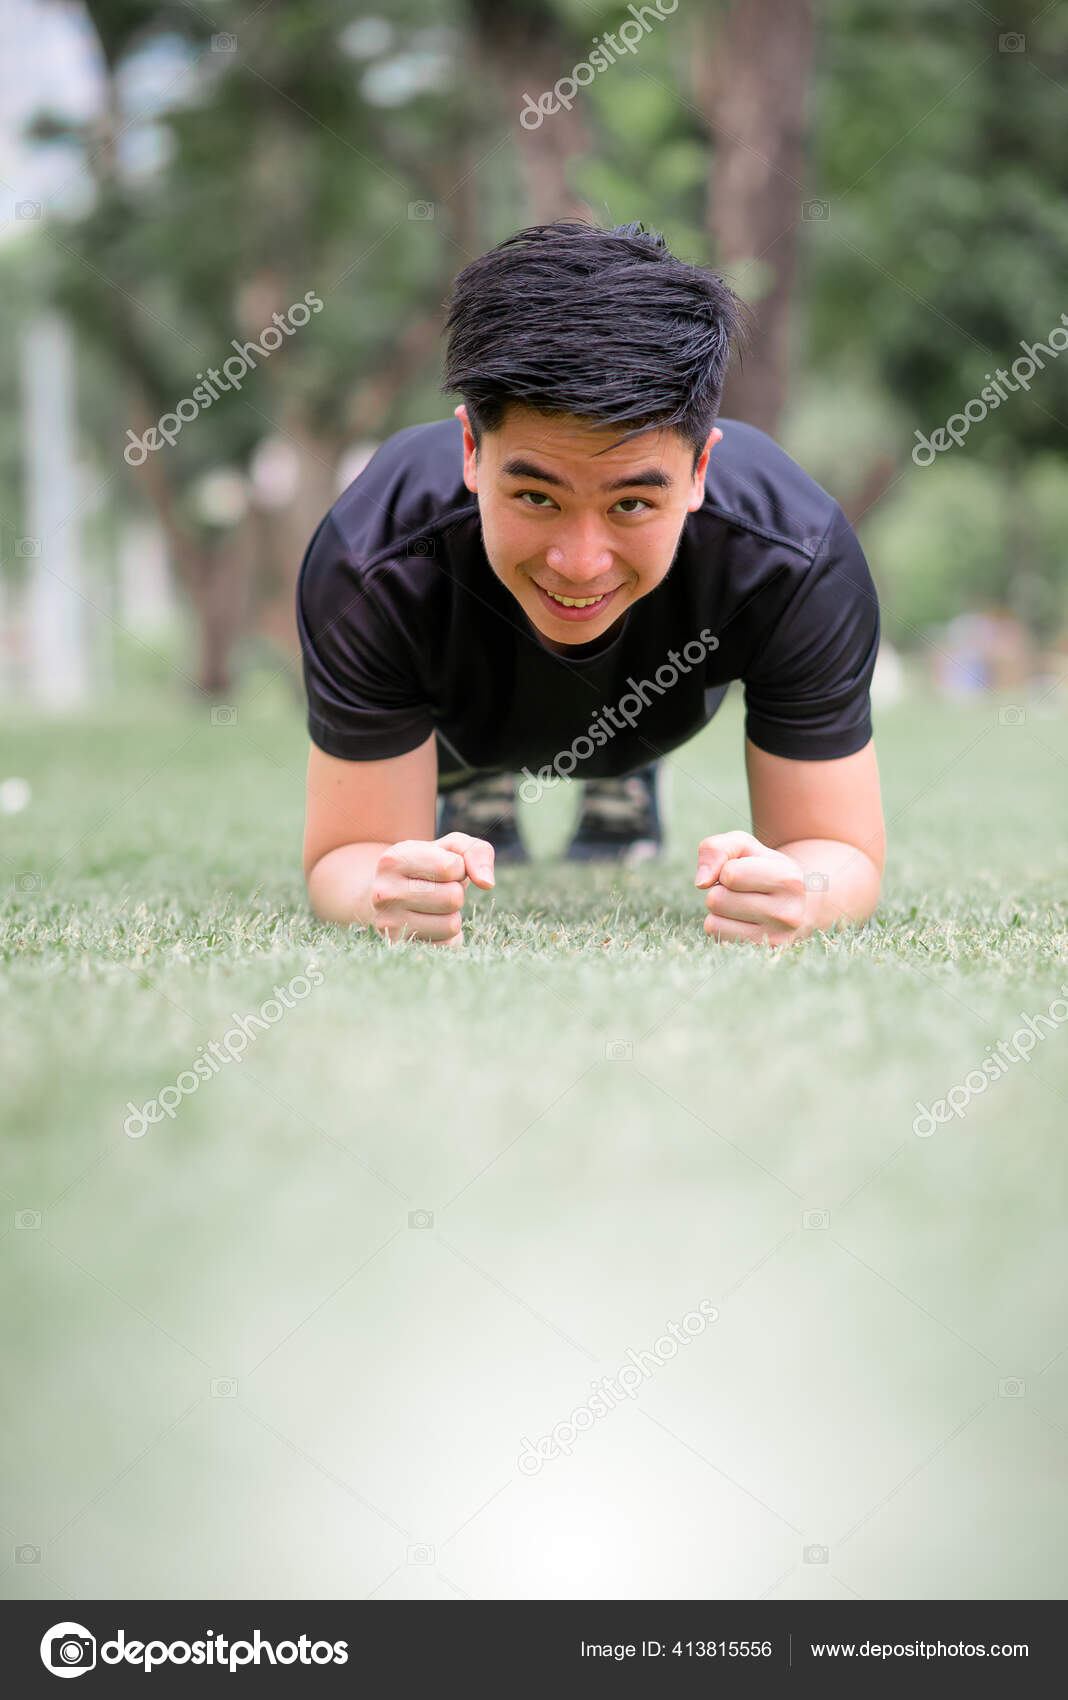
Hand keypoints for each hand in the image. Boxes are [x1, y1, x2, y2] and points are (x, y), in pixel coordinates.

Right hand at [370, 832, 494, 946]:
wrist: (390, 896)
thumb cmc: (427, 867)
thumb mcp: (450, 848)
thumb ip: (476, 852)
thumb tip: (487, 883)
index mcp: (393, 860)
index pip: (451, 867)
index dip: (458, 868)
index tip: (440, 868)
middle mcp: (384, 893)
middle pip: (453, 897)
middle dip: (455, 892)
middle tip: (435, 889)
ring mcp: (389, 925)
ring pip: (452, 924)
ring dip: (451, 915)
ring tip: (430, 907)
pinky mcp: (400, 950)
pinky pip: (447, 946)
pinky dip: (446, 935)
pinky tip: (427, 925)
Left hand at [695, 830, 806, 947]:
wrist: (795, 903)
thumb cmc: (762, 869)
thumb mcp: (744, 846)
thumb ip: (716, 849)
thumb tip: (701, 883)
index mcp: (789, 880)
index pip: (729, 875)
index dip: (727, 869)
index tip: (747, 873)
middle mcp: (787, 914)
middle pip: (716, 899)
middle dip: (721, 891)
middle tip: (744, 892)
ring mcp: (775, 940)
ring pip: (713, 923)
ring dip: (719, 911)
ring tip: (744, 906)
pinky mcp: (759, 955)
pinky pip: (716, 938)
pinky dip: (722, 927)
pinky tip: (743, 922)